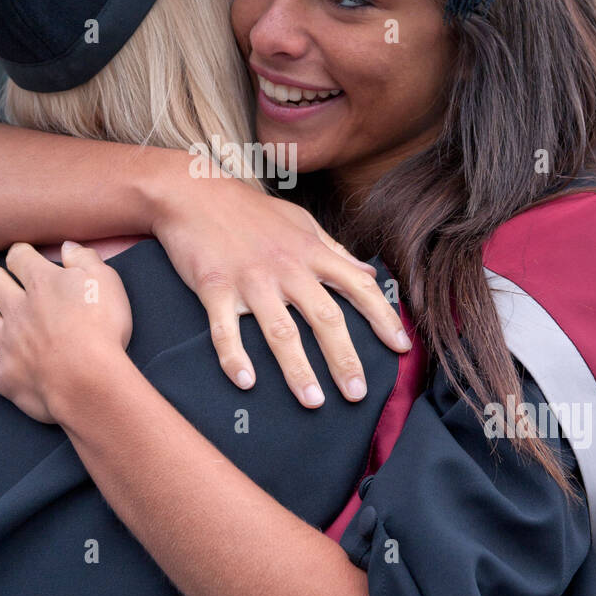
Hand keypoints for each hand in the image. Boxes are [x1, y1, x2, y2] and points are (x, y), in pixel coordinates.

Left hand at [0, 241, 130, 423]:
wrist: (88, 381)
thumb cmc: (102, 330)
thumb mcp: (105, 282)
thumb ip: (85, 260)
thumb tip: (67, 246)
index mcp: (42, 283)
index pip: (20, 258)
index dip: (18, 253)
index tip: (18, 252)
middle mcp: (17, 309)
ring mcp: (6, 343)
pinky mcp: (4, 375)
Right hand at [152, 174, 410, 407]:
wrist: (193, 193)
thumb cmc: (251, 211)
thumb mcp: (301, 222)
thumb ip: (335, 250)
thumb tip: (368, 271)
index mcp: (311, 253)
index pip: (359, 287)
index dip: (383, 318)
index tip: (401, 348)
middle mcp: (287, 268)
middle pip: (324, 318)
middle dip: (344, 358)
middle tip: (357, 393)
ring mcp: (250, 280)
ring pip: (280, 331)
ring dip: (298, 370)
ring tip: (312, 402)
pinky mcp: (214, 287)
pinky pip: (225, 329)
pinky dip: (234, 357)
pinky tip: (246, 383)